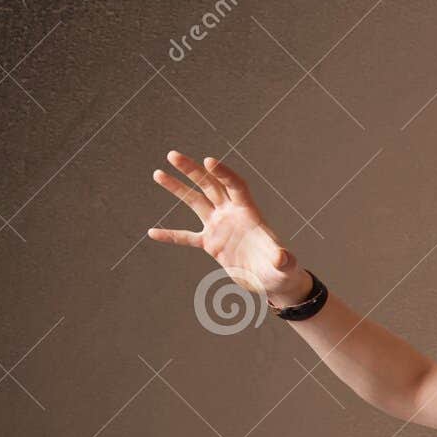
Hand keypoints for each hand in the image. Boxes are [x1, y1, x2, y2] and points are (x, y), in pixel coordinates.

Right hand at [147, 151, 311, 304]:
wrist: (273, 281)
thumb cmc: (282, 270)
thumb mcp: (283, 265)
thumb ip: (283, 259)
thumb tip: (283, 258)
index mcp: (250, 213)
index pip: (236, 186)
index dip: (224, 173)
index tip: (208, 161)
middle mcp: (232, 215)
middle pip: (210, 185)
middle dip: (193, 170)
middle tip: (173, 155)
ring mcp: (220, 227)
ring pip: (195, 202)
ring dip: (178, 188)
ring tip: (158, 173)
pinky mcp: (212, 244)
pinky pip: (187, 237)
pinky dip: (171, 235)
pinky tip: (152, 232)